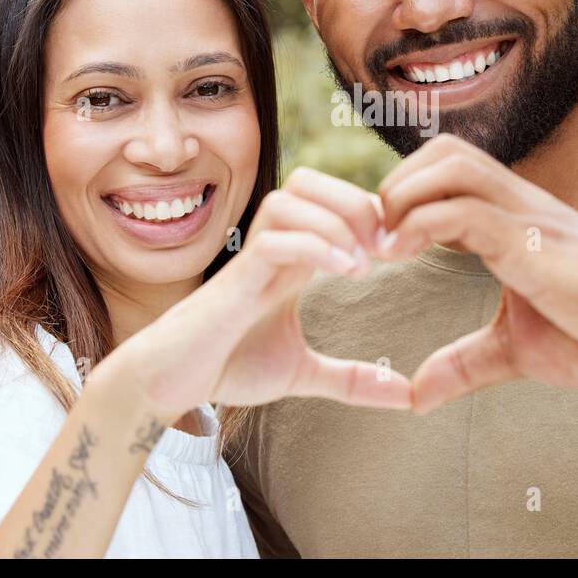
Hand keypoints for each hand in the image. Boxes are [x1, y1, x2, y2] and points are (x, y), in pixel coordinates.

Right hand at [117, 167, 409, 416]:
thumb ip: (351, 379)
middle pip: (311, 181)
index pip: (330, 201)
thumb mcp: (303, 373)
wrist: (170, 383)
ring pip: (291, 197)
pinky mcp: (234, 280)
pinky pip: (275, 240)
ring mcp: (250, 258)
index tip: (402, 250)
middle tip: (387, 248)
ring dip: (337, 221)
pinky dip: (315, 247)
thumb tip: (407, 395)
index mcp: (291, 257)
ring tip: (363, 264)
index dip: (371, 213)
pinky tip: (345, 271)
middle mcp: (272, 246)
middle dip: (356, 203)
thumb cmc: (228, 367)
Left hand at [376, 134, 577, 412]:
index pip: (447, 171)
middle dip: (395, 184)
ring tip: (383, 246)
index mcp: (513, 218)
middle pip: (442, 151)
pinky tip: (398, 257)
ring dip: (402, 196)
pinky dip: (417, 225)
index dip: (405, 196)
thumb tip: (418, 393)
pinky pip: (461, 211)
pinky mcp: (531, 241)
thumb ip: (465, 361)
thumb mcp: (517, 351)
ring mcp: (526, 216)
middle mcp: (518, 204)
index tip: (380, 245)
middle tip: (374, 241)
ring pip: (449, 164)